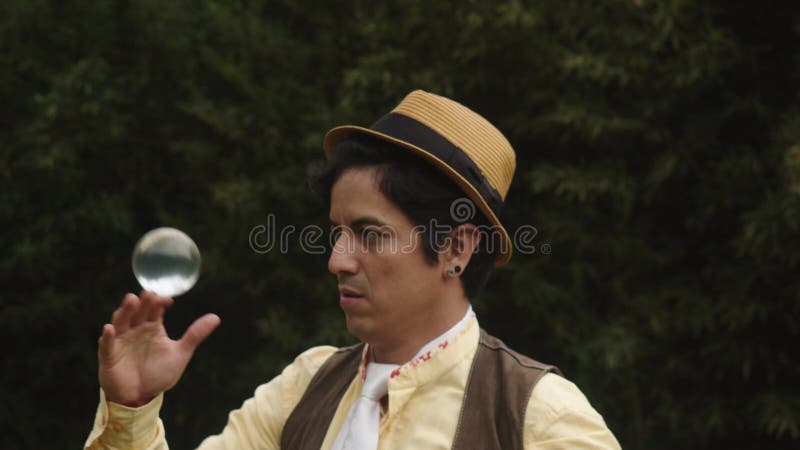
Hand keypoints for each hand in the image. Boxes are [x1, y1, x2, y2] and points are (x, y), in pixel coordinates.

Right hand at [97, 290, 220, 406]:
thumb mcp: (180, 353)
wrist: (142, 398)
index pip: (155, 309)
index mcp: (152, 326)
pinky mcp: (109, 356)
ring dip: (125, 311)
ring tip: (131, 300)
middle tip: (149, 293)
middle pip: (138, 311)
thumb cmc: (159, 374)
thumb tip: (216, 317)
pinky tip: (109, 329)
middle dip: (143, 302)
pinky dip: (107, 337)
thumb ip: (195, 335)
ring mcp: (121, 341)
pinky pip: (106, 345)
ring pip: (121, 321)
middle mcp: (135, 329)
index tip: (168, 300)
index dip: (160, 302)